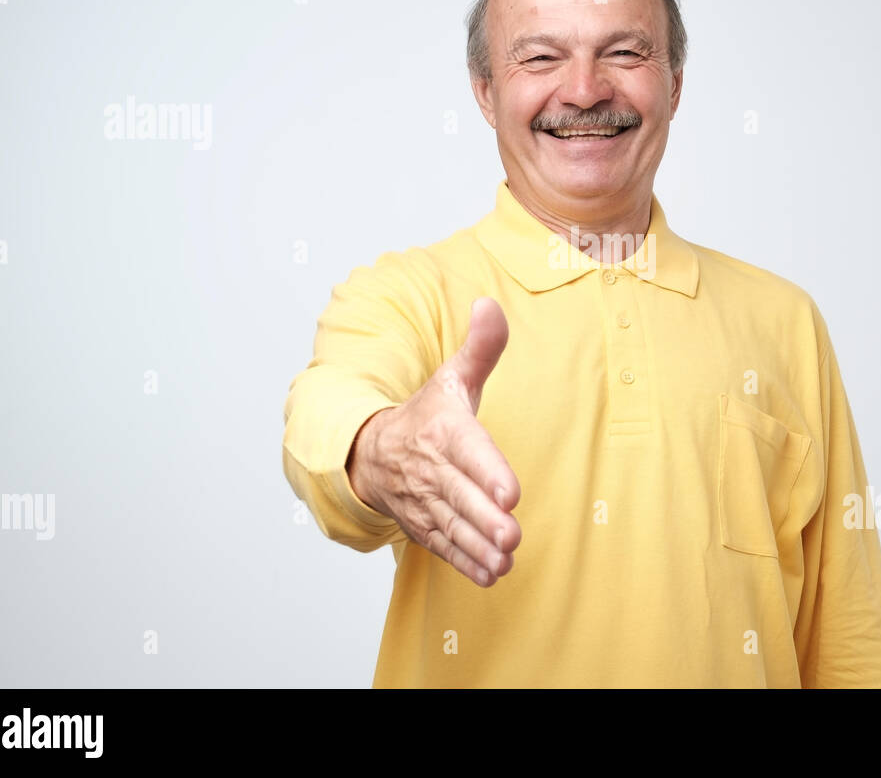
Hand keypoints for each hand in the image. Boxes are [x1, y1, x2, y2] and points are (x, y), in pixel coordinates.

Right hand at [347, 297, 520, 586]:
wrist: (369, 452)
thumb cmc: (424, 414)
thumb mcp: (450, 377)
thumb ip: (480, 348)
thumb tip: (491, 304)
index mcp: (442, 430)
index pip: (466, 450)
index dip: (487, 471)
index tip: (511, 491)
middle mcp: (430, 468)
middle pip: (459, 495)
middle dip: (485, 517)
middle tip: (511, 535)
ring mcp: (424, 501)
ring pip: (452, 525)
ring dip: (478, 546)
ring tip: (505, 561)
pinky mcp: (423, 525)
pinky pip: (442, 546)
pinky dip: (464, 562)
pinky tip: (490, 575)